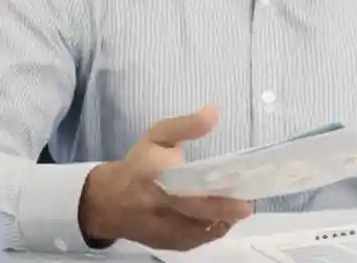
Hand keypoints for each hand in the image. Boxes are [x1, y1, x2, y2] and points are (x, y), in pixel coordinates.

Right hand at [79, 106, 252, 250]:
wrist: (110, 201)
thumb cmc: (139, 165)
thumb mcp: (158, 137)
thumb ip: (186, 126)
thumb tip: (215, 112)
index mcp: (157, 177)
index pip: (189, 188)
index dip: (215, 194)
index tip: (240, 189)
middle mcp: (161, 208)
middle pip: (201, 215)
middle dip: (227, 210)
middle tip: (246, 205)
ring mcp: (167, 230)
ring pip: (205, 231)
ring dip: (224, 220)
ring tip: (235, 206)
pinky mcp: (170, 244)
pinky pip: (199, 240)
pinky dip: (212, 230)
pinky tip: (220, 217)